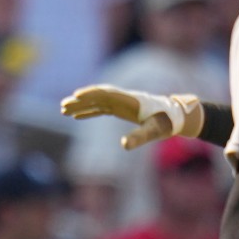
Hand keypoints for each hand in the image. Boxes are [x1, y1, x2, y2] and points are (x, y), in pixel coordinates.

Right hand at [60, 85, 201, 149]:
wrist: (175, 117)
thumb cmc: (166, 123)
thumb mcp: (154, 131)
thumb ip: (139, 137)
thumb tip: (123, 145)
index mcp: (129, 100)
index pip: (106, 93)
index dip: (90, 94)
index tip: (75, 97)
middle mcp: (123, 99)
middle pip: (97, 96)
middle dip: (80, 100)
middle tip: (63, 106)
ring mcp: (121, 103)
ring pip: (96, 102)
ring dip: (81, 105)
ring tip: (63, 110)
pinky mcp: (121, 109)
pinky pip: (101, 109)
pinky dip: (89, 112)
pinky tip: (77, 117)